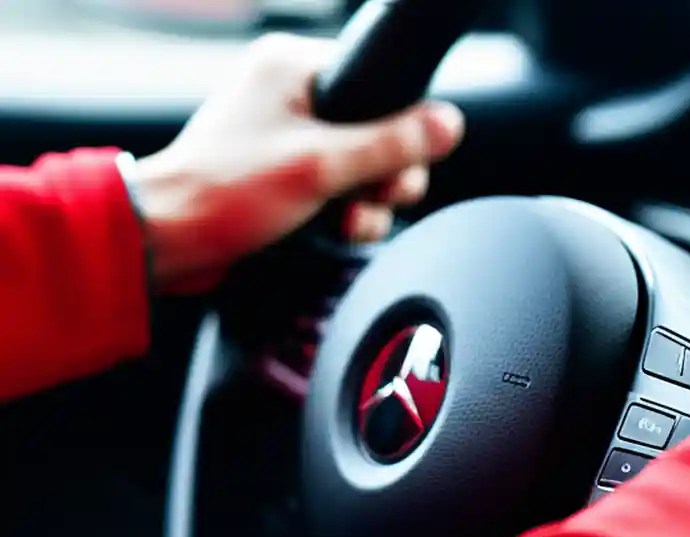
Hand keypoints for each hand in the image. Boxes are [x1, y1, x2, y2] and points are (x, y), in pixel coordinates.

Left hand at [132, 33, 465, 293]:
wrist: (165, 242)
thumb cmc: (224, 193)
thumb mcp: (322, 166)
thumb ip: (392, 144)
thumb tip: (450, 123)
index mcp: (292, 66)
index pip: (383, 84)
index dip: (402, 130)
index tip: (397, 165)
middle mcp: (291, 94)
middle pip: (382, 129)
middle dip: (387, 175)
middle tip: (376, 197)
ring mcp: (289, 136)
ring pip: (365, 165)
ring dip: (369, 202)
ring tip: (348, 222)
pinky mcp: (286, 175)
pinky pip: (341, 187)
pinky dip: (347, 212)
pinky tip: (337, 230)